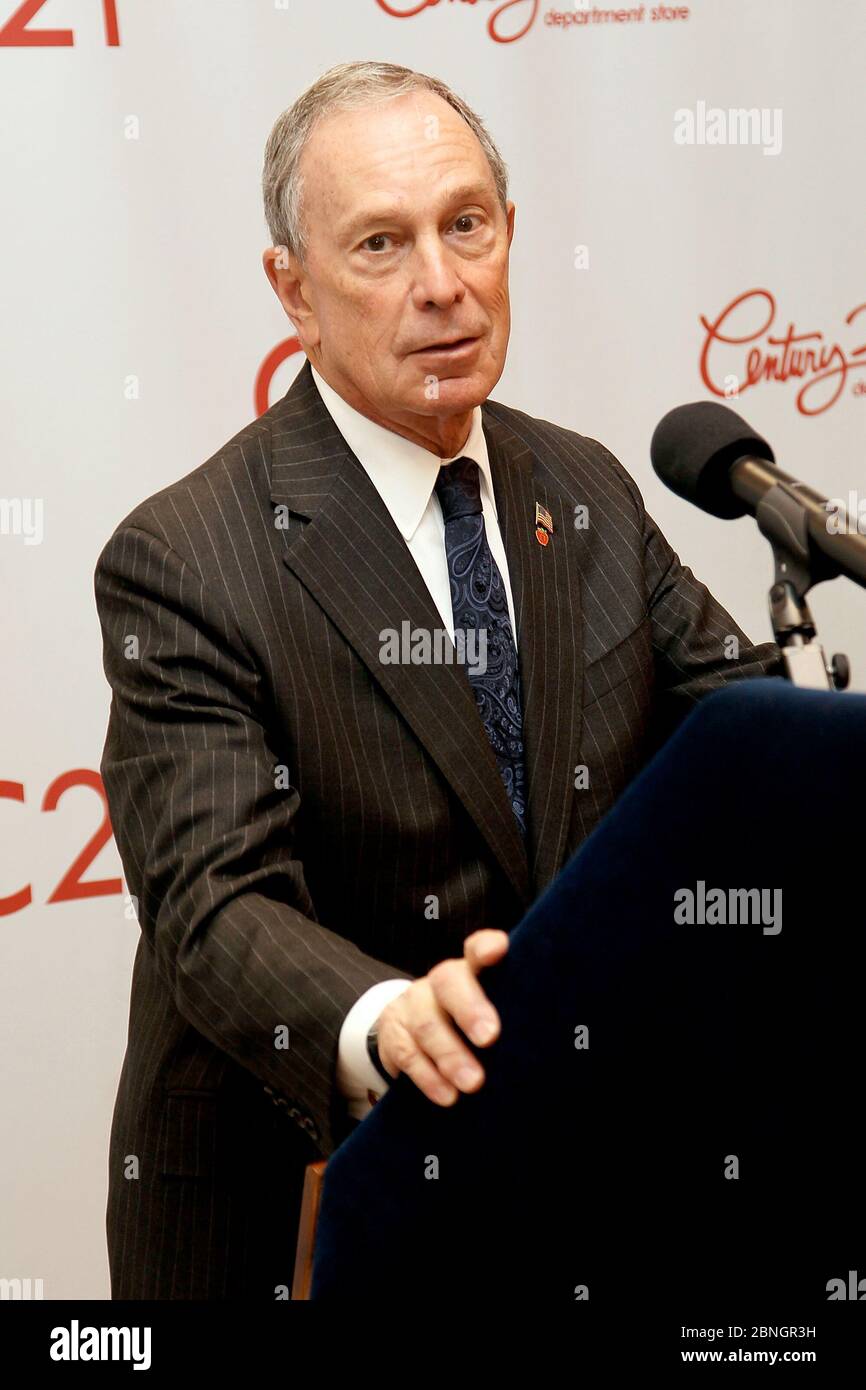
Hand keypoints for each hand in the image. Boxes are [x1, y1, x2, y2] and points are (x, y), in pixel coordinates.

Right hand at [374, 929, 508, 1105]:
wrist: (410, 1032)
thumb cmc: (467, 1026)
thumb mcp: (487, 1012)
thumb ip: (510, 1015)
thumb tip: (549, 1045)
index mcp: (469, 972)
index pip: (476, 951)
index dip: (486, 947)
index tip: (499, 949)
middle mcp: (439, 983)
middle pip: (448, 982)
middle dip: (469, 1009)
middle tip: (490, 1037)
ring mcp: (412, 1006)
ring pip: (428, 1024)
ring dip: (451, 1056)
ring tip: (473, 1083)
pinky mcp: (393, 1034)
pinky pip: (408, 1054)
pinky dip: (429, 1077)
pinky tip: (448, 1096)